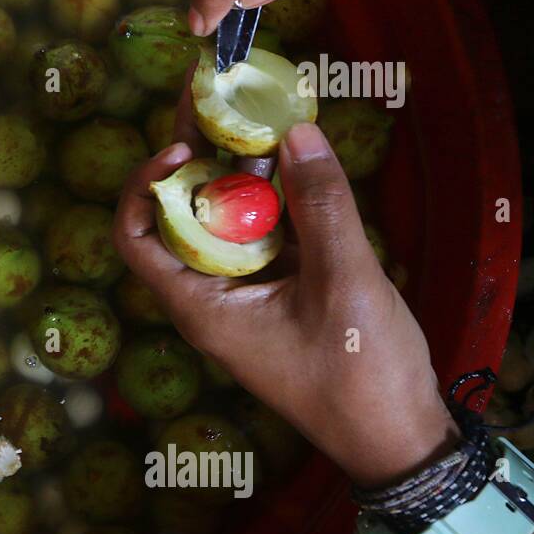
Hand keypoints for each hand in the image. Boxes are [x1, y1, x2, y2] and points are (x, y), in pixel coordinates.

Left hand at [113, 89, 456, 487]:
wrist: (398, 439)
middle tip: (211, 94)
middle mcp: (209, 297)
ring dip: (236, 170)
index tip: (184, 146)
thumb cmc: (360, 375)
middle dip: (194, 156)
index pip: (135, 237)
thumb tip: (296, 132)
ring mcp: (243, 296)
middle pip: (179, 217)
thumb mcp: (344, 283)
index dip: (145, 184)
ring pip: (223, 223)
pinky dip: (271, 198)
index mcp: (200, 304)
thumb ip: (321, 206)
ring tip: (248, 109)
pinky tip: (292, 157)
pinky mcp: (278, 295)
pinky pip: (260, 238)